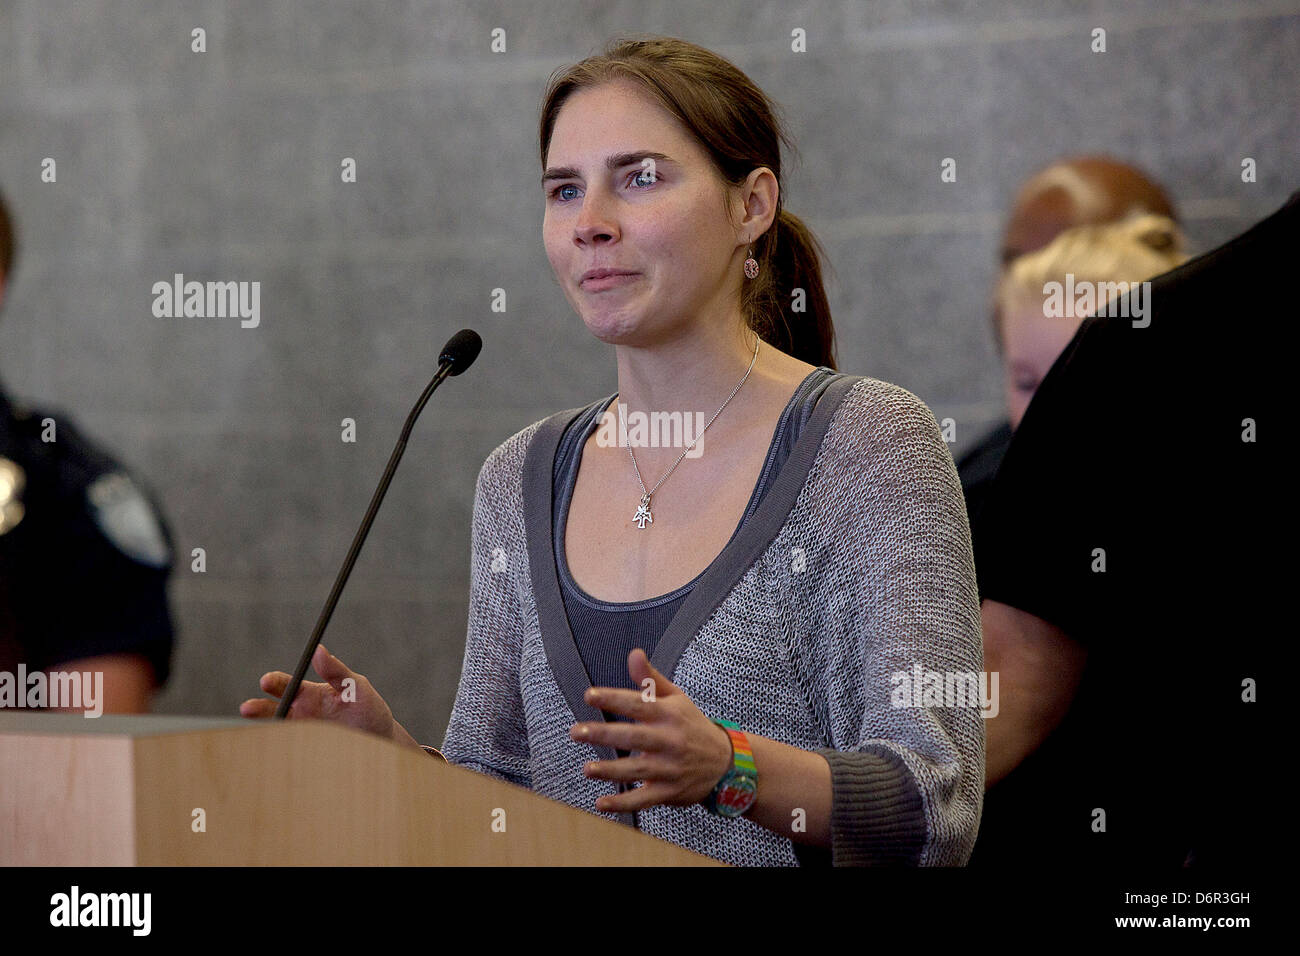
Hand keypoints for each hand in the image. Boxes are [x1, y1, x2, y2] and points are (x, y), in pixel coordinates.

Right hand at [239, 643, 405, 743]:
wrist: (381, 742)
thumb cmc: (368, 709)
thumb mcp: (356, 686)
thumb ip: (337, 671)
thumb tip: (319, 650)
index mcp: (310, 693)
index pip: (286, 684)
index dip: (274, 682)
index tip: (266, 681)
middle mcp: (301, 714)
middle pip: (272, 709)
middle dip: (258, 708)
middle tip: (247, 709)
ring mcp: (303, 735)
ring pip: (276, 731)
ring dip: (264, 731)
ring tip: (254, 734)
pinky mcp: (306, 754)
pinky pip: (288, 752)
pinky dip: (278, 751)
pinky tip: (273, 753)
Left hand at [569, 648, 734, 813]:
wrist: (726, 763)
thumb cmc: (693, 726)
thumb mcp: (676, 698)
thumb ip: (650, 678)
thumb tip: (633, 653)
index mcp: (669, 714)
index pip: (638, 704)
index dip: (613, 699)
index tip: (589, 695)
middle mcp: (669, 740)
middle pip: (633, 737)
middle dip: (603, 734)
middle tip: (576, 732)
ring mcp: (670, 768)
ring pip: (637, 770)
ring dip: (610, 771)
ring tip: (587, 768)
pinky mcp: (669, 791)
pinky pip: (644, 799)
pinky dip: (623, 804)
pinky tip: (602, 803)